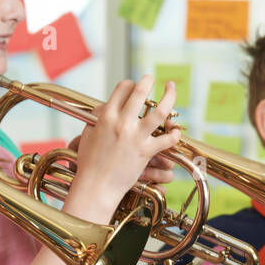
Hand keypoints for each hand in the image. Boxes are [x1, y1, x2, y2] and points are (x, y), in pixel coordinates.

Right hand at [69, 76, 181, 215]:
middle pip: (140, 92)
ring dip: (169, 97)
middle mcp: (122, 123)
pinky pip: (167, 139)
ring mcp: (135, 137)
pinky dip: (174, 134)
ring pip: (160, 112)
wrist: (95, 186)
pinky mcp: (145, 152)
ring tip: (171, 88)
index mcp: (106, 117)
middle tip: (152, 78)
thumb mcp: (88, 134)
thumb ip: (98, 118)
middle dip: (148, 81)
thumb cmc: (89, 163)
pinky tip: (176, 130)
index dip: (129, 85)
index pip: (122, 89)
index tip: (132, 88)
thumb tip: (106, 106)